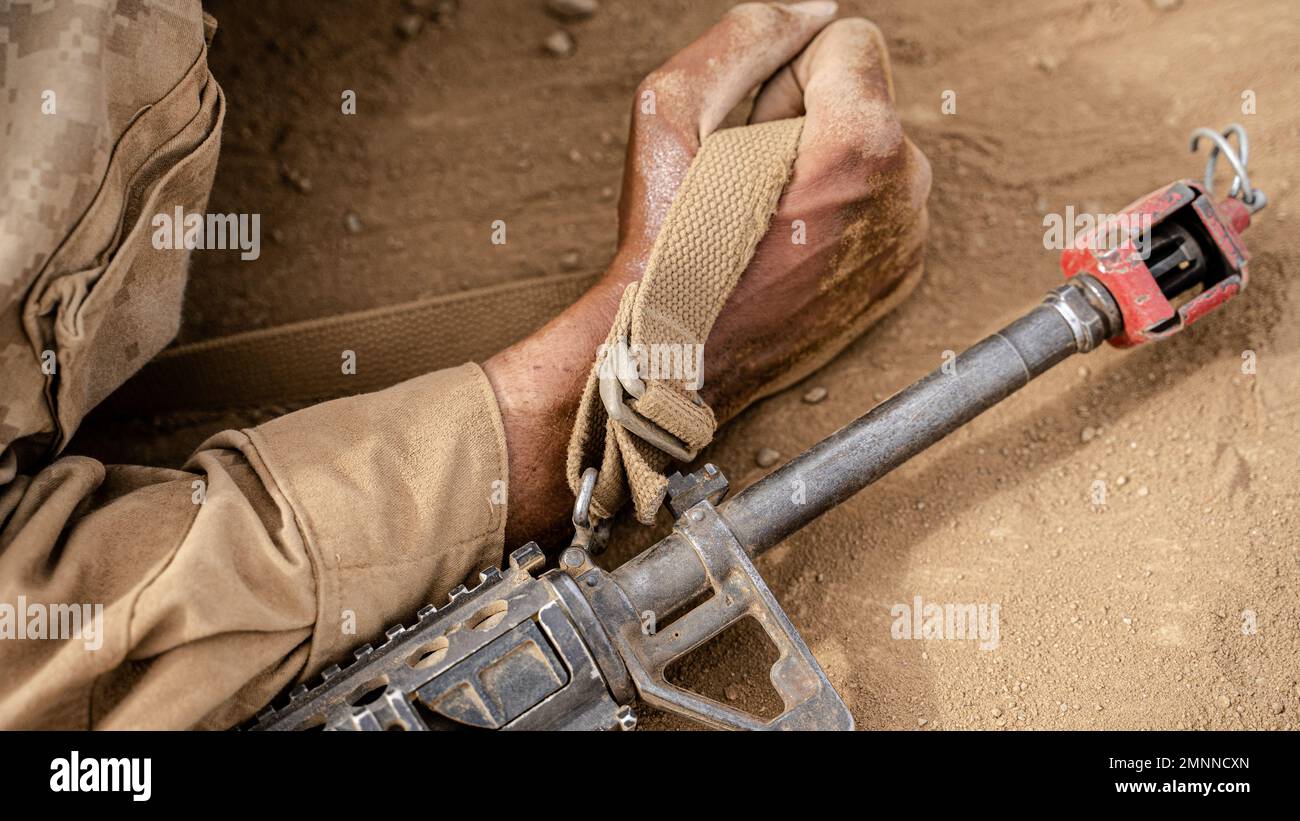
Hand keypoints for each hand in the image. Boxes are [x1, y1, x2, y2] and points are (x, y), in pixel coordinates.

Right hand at [607, 1, 931, 420]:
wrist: (675, 359)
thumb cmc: (665, 241)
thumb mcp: (672, 111)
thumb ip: (746, 36)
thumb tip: (810, 10)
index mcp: (863, 139)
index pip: (851, 40)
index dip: (788, 74)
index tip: (752, 126)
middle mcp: (906, 188)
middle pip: (864, 102)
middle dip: (809, 122)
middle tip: (748, 181)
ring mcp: (909, 239)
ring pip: (871, 158)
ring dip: (822, 171)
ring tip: (764, 221)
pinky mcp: (902, 277)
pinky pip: (876, 209)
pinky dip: (837, 218)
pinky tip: (786, 252)